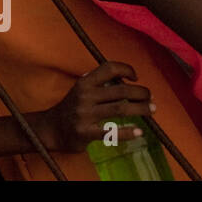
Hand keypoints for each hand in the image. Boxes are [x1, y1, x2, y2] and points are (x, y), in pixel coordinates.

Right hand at [31, 62, 154, 151]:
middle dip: (142, 93)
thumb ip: (99, 84)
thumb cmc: (71, 108)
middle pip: (121, 90)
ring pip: (121, 108)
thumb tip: (128, 81)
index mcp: (85, 83)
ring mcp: (85, 114)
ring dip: (141, 109)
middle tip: (150, 98)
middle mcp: (85, 96)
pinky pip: (112, 132)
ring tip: (151, 111)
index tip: (136, 77)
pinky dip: (129, 132)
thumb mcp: (80, 90)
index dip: (126, 69)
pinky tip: (139, 133)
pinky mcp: (86, 132)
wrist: (50, 129)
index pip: (109, 68)